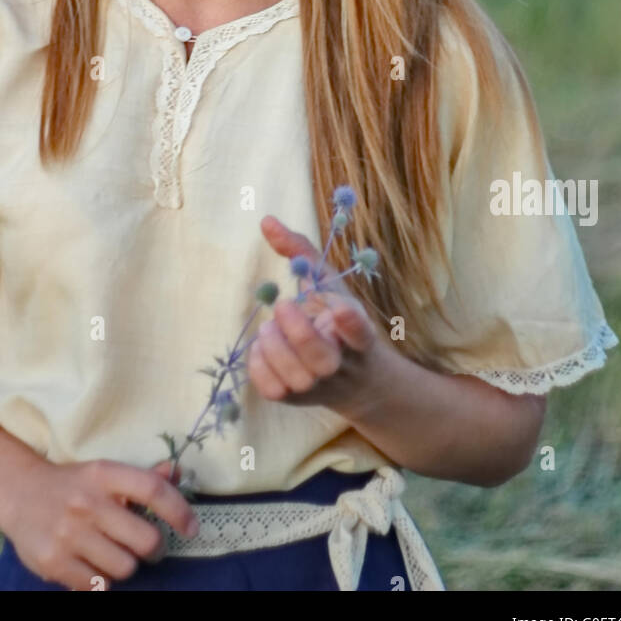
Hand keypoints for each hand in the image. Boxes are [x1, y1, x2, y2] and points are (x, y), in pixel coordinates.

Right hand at [0, 457, 198, 590]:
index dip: (179, 510)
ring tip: (114, 554)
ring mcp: (69, 534)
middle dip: (154, 550)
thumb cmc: (72, 484)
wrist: (18, 492)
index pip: (152, 490)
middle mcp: (88, 503)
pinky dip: (101, 581)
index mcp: (104, 475)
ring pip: (124, 568)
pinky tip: (93, 566)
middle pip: (146, 541)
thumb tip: (177, 471)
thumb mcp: (104, 473)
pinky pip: (96, 586)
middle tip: (148, 548)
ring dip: (125, 566)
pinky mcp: (53, 562)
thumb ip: (141, 477)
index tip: (191, 528)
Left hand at [248, 214, 379, 416]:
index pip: (359, 332)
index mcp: (359, 334)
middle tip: (284, 306)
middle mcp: (343, 364)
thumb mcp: (329, 284)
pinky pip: (274, 391)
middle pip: (322, 359)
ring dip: (276, 349)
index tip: (339, 309)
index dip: (351, 323)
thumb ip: (300, 252)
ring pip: (297, 378)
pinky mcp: (297, 399)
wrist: (358, 381)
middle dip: (299, 333)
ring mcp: (320, 386)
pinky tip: (261, 347)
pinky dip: (260, 367)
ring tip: (269, 328)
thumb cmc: (339, 321)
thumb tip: (265, 220)